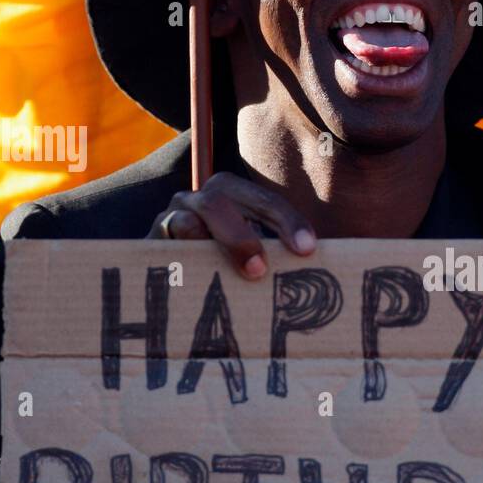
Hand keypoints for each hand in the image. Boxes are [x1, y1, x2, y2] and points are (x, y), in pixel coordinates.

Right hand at [148, 172, 316, 278]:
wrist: (174, 287)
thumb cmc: (227, 273)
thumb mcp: (255, 262)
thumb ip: (282, 259)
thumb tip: (329, 269)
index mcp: (236, 198)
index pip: (265, 201)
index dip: (288, 220)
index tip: (307, 249)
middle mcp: (205, 198)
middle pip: (225, 194)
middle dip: (247, 229)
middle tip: (261, 269)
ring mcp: (177, 212)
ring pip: (198, 212)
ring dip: (222, 239)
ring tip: (242, 272)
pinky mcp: (154, 235)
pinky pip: (172, 231)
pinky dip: (189, 248)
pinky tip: (205, 270)